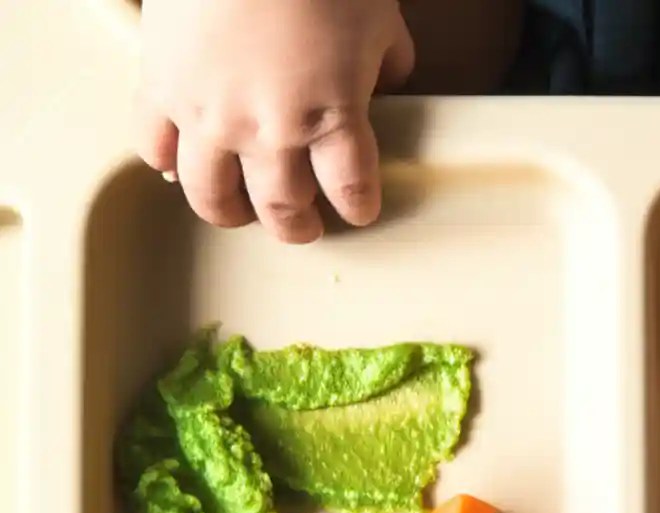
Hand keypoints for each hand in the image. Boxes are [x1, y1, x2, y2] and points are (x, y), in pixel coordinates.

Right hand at [135, 0, 413, 242]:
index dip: (357, 206)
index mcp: (333, 116)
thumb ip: (387, 63)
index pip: (350, 189)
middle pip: (283, 207)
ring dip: (230, 212)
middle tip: (303, 228)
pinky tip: (180, 166)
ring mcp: (209, 115)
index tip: (357, 211)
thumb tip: (388, 81)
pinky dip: (168, 163)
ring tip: (240, 214)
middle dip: (297, 226)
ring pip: (212, 195)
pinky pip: (156, 146)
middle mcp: (271, 131)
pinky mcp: (161, 89)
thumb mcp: (379, 21)